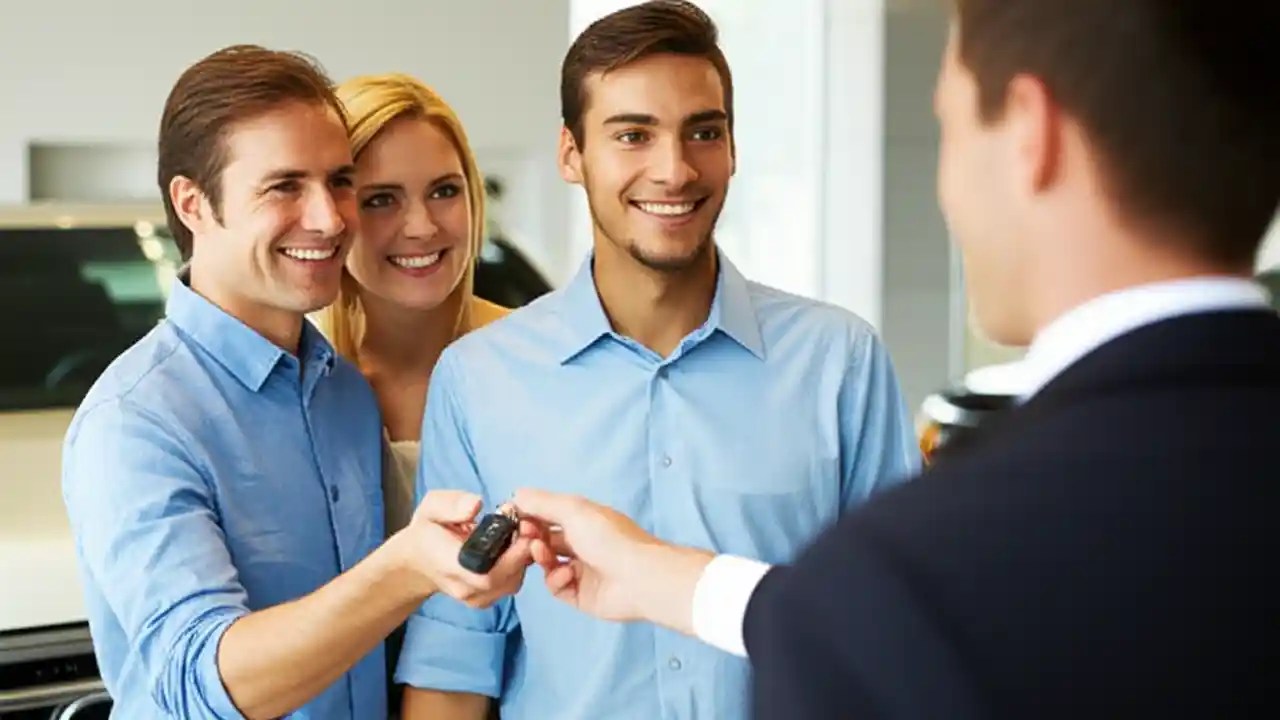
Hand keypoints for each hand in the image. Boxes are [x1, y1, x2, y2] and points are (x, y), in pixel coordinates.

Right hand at [398, 490, 534, 608]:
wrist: (419, 560)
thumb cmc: (428, 530)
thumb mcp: (432, 507)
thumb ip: (451, 505)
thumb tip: (475, 506)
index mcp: (447, 564)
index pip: (484, 573)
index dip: (511, 554)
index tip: (521, 527)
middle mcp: (463, 587)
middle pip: (506, 578)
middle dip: (523, 550)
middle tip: (527, 523)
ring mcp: (476, 597)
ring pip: (513, 581)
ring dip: (523, 557)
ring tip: (521, 531)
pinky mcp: (486, 598)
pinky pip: (511, 583)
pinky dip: (520, 564)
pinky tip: (516, 544)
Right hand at [512, 488, 712, 634]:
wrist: (638, 577)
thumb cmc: (609, 538)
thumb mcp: (573, 510)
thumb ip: (542, 502)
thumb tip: (517, 495)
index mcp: (584, 519)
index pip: (549, 516)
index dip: (530, 517)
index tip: (515, 519)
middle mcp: (582, 543)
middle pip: (546, 540)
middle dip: (532, 538)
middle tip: (526, 539)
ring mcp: (582, 570)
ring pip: (548, 565)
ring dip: (541, 558)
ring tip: (544, 554)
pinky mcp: (581, 595)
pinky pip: (557, 587)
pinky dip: (556, 579)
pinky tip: (568, 574)